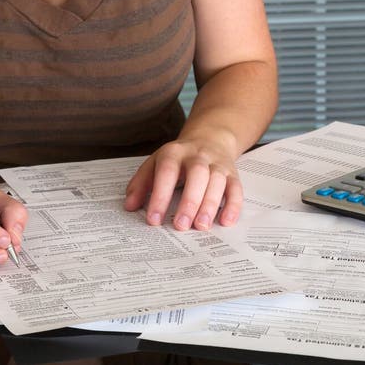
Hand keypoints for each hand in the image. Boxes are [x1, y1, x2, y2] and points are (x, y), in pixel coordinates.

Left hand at [124, 135, 241, 230]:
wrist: (210, 137)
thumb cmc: (179, 158)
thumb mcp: (156, 163)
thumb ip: (141, 183)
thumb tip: (129, 206)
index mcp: (174, 152)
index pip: (166, 171)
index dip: (160, 195)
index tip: (153, 220)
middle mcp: (197, 155)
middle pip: (196, 174)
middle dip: (189, 201)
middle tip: (180, 226)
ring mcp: (216, 164)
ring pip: (216, 181)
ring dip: (210, 204)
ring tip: (201, 226)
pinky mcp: (232, 173)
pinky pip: (236, 188)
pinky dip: (233, 205)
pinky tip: (226, 222)